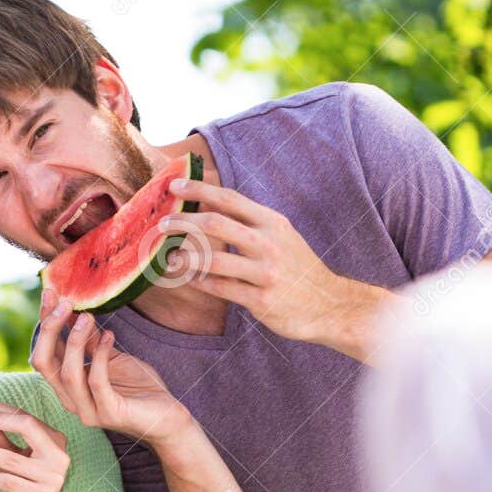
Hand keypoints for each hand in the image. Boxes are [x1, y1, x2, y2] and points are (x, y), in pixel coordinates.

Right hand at [33, 290, 188, 448]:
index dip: (44, 323)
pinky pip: (97, 382)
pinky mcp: (110, 414)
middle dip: (50, 329)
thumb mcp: (111, 356)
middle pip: (44, 363)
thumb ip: (90, 340)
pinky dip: (101, 356)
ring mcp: (88, 411)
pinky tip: (110, 335)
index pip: (44, 352)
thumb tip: (73, 310)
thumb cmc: (139, 388)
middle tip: (64, 302)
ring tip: (86, 315)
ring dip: (75, 340)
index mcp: (67, 386)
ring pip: (68, 373)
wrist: (167, 418)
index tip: (50, 293)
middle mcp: (71, 400)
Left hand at [160, 177, 364, 347]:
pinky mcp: (261, 300)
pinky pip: (221, 288)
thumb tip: (209, 204)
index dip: (199, 190)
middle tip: (161, 224)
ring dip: (185, 257)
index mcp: (273, 222)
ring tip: (169, 258)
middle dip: (182, 222)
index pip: (230, 198)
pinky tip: (191, 279)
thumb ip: (251, 222)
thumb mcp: (282, 236)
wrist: (330, 304)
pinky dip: (201, 282)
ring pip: (214, 260)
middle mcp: (269, 243)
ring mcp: (265, 272)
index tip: (174, 187)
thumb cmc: (298, 268)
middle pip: (215, 224)